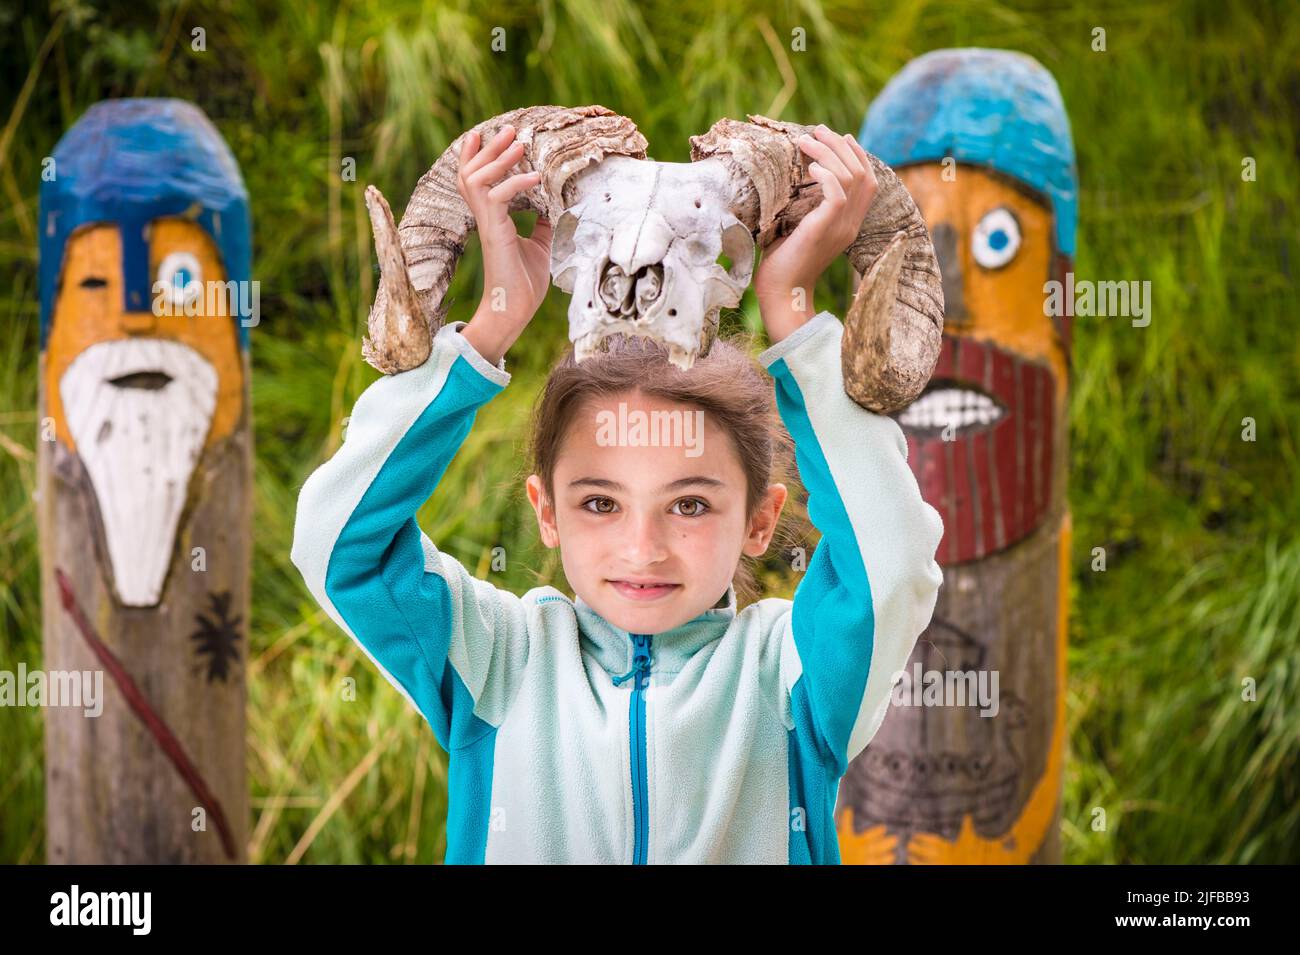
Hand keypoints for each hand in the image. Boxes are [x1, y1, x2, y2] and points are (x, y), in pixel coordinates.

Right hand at [458, 123, 552, 363]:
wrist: (514, 311)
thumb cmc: (524, 284)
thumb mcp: (539, 246)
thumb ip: (540, 224)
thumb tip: (549, 207)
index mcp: (492, 219)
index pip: (476, 181)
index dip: (476, 156)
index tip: (485, 134)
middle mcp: (485, 218)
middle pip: (472, 173)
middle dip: (490, 148)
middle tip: (510, 129)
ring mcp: (488, 225)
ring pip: (477, 180)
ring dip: (498, 159)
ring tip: (518, 143)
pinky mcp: (495, 234)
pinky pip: (498, 198)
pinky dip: (516, 183)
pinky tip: (534, 177)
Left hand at [754, 124, 878, 341]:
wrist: (780, 292)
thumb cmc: (782, 263)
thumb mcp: (798, 228)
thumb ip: (805, 207)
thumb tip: (793, 183)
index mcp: (848, 224)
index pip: (868, 182)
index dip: (857, 155)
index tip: (840, 136)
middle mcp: (851, 224)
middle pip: (862, 173)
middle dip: (839, 145)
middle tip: (817, 129)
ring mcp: (841, 227)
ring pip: (850, 177)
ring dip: (827, 153)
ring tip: (805, 140)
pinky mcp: (825, 229)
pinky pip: (837, 193)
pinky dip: (825, 174)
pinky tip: (809, 167)